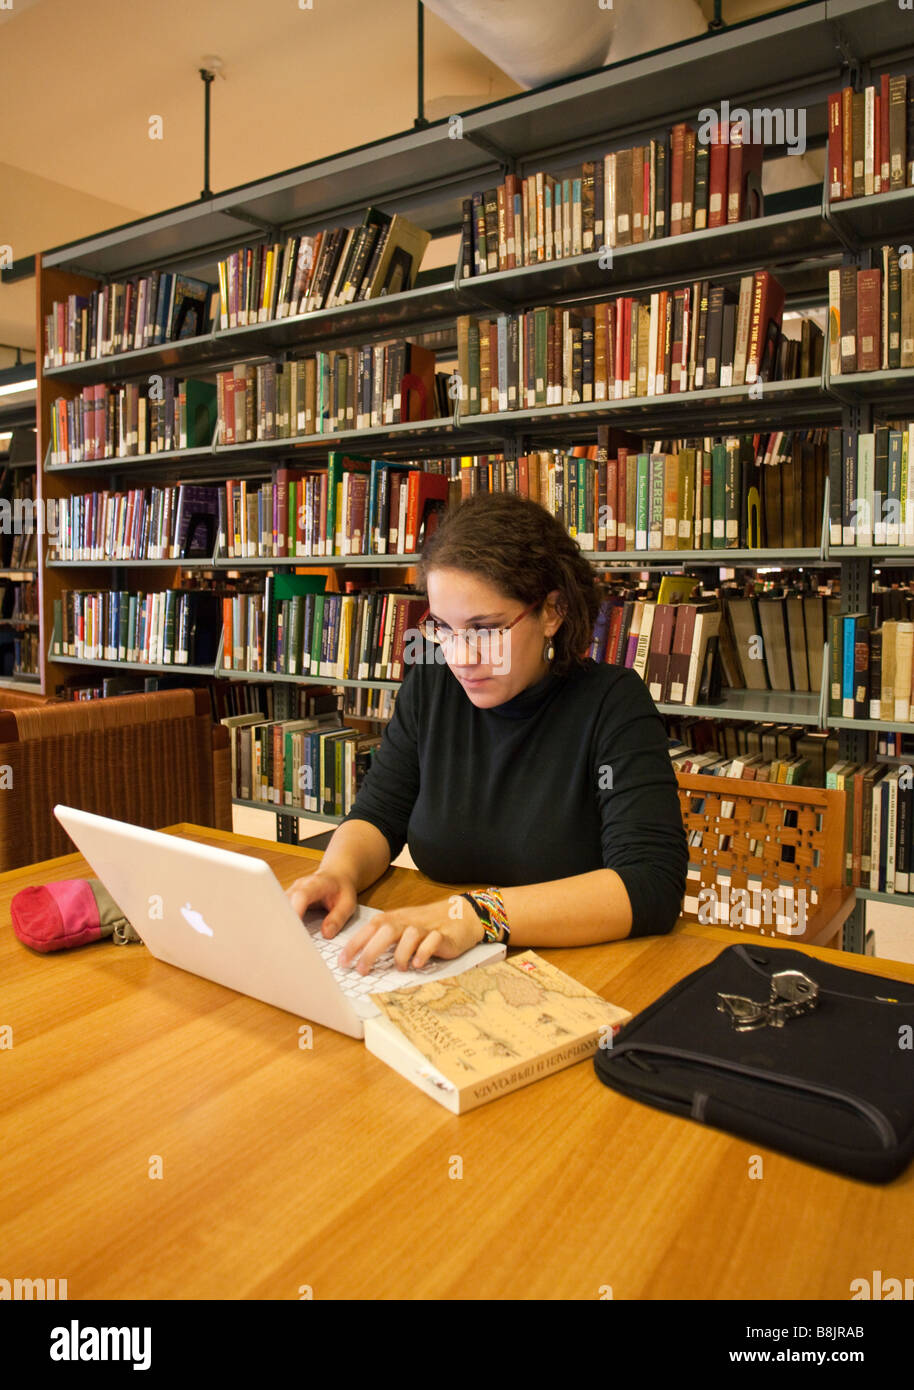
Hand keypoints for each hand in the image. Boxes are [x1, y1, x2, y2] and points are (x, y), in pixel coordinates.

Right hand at [286, 870, 357, 937]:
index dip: (296, 912)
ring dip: (283, 925)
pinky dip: (284, 924)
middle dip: (285, 923)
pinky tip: (288, 937)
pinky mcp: (287, 900)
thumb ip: (338, 918)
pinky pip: (281, 912)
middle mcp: (299, 886)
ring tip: (288, 943)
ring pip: (279, 909)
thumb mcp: (347, 904)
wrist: (336, 876)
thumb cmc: (341, 889)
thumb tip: (326, 934)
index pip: (301, 896)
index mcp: (315, 884)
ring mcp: (291, 892)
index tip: (294, 930)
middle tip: (290, 943)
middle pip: (285, 904)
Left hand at [338, 896, 486, 974]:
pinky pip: (432, 942)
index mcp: (395, 919)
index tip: (343, 962)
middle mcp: (407, 922)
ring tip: (400, 968)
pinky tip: (418, 964)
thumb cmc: (427, 925)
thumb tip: (360, 958)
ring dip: (400, 954)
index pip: (370, 929)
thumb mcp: (402, 927)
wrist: (461, 915)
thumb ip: (384, 939)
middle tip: (362, 970)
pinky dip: (423, 953)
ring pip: (409, 936)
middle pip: (385, 931)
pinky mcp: (443, 935)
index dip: (355, 945)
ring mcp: (426, 927)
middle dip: (370, 951)